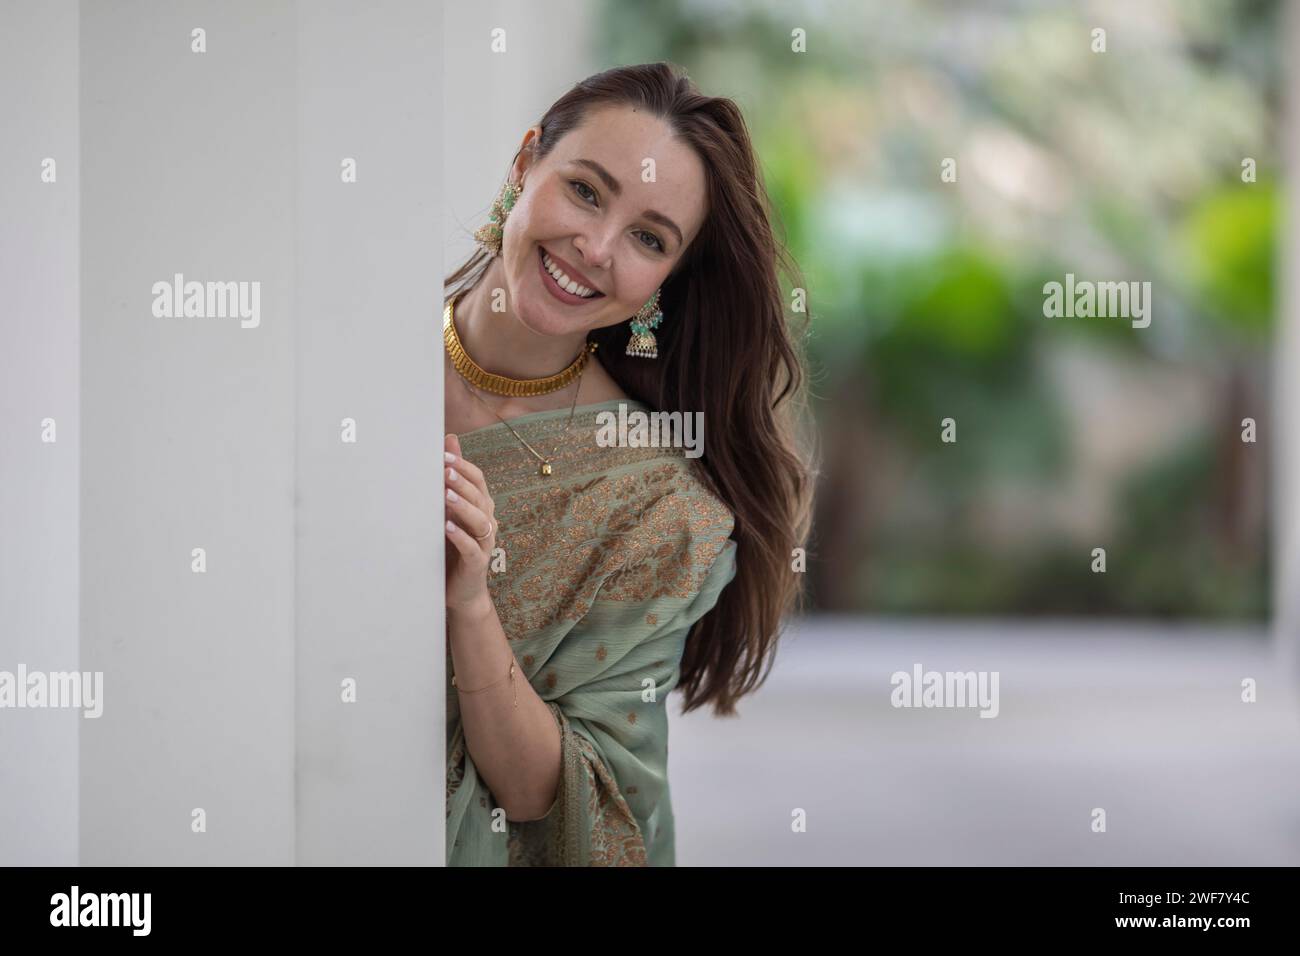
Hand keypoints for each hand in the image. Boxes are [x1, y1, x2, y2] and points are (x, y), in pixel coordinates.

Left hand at [444, 433, 497, 616]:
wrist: (462, 589)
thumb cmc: (453, 545)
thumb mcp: (450, 509)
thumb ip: (452, 476)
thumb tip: (449, 439)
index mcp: (482, 506)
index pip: (479, 480)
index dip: (464, 467)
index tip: (443, 456)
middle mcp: (488, 521)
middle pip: (480, 497)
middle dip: (462, 483)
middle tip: (444, 470)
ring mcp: (485, 542)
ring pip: (479, 521)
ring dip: (463, 507)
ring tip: (445, 496)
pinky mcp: (478, 563)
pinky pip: (472, 548)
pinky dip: (460, 537)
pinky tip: (447, 527)